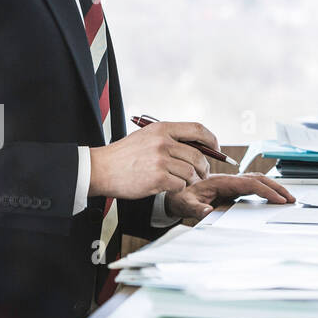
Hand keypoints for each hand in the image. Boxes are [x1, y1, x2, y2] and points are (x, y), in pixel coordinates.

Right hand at [88, 121, 218, 199]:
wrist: (101, 169)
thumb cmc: (123, 156)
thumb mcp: (146, 137)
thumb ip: (169, 138)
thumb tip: (198, 145)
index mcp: (162, 129)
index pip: (197, 129)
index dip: (212, 141)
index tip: (216, 151)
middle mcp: (163, 142)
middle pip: (198, 155)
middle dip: (204, 168)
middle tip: (201, 174)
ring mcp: (160, 160)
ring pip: (191, 172)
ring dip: (190, 180)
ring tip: (180, 182)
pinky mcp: (157, 178)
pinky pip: (180, 185)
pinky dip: (178, 188)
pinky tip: (167, 186)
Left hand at [165, 172, 295, 219]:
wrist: (174, 194)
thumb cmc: (179, 198)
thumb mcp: (185, 205)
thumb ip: (196, 209)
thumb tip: (208, 212)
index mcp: (221, 182)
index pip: (249, 184)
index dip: (266, 191)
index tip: (279, 199)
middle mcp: (228, 180)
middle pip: (258, 179)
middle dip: (276, 187)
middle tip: (291, 198)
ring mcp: (231, 184)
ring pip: (257, 181)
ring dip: (273, 188)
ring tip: (287, 198)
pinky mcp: (231, 189)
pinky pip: (252, 187)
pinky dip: (265, 190)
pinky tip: (273, 199)